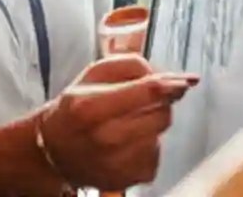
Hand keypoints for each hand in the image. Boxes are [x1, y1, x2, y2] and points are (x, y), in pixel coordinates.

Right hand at [37, 55, 197, 190]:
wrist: (56, 152)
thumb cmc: (75, 109)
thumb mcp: (92, 74)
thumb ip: (128, 64)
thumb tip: (164, 74)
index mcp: (91, 107)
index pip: (147, 92)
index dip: (172, 83)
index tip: (187, 80)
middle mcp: (105, 138)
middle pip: (161, 113)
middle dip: (161, 101)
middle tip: (145, 99)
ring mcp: (118, 162)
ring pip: (161, 132)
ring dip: (153, 122)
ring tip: (128, 121)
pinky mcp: (130, 178)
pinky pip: (157, 152)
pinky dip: (148, 143)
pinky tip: (127, 142)